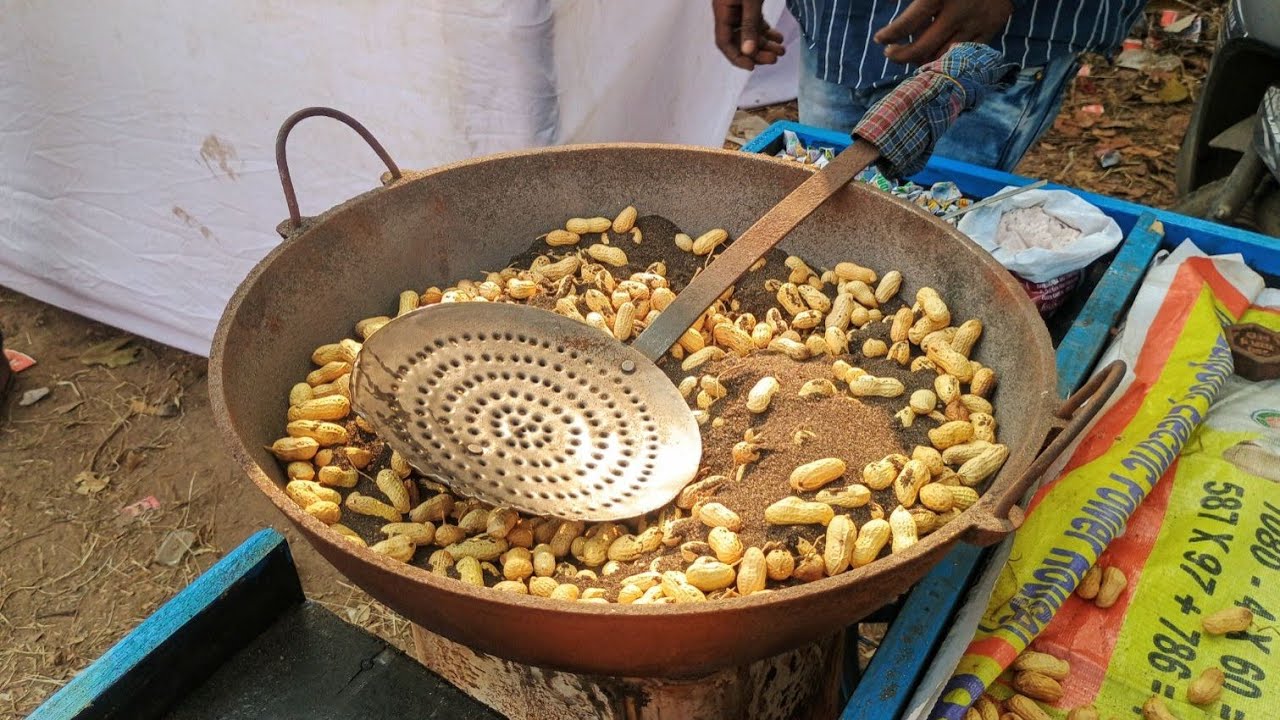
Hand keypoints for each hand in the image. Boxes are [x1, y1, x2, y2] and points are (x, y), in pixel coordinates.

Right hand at [713, 0, 785, 69]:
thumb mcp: (751, 1)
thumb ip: (749, 25)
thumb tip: (748, 51)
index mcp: (723, 11)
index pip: (724, 42)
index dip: (737, 58)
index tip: (751, 66)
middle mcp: (728, 12)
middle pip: (739, 41)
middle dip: (757, 53)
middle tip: (773, 58)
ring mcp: (739, 9)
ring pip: (750, 34)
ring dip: (765, 44)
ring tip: (780, 50)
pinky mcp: (749, 4)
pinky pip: (756, 24)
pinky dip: (767, 33)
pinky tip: (777, 38)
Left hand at [873, 0, 1013, 65]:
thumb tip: (888, 6)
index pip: (908, 23)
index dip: (890, 35)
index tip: (880, 39)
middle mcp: (958, 12)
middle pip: (923, 47)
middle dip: (901, 55)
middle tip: (890, 54)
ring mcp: (975, 23)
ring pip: (943, 56)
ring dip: (923, 60)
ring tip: (912, 56)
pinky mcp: (990, 30)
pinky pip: (965, 54)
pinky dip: (948, 58)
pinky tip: (936, 56)